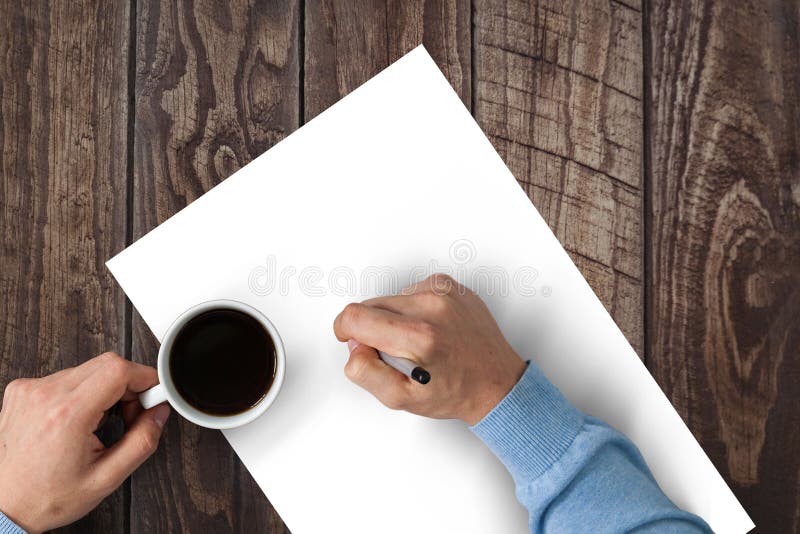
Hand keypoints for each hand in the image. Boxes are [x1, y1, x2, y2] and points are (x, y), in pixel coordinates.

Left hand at [0, 352, 169, 532]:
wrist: (3, 506)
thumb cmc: (47, 497)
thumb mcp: (107, 478)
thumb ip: (142, 441)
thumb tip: (159, 413)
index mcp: (67, 414)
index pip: (119, 369)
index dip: (145, 378)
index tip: (152, 396)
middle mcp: (45, 395)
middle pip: (107, 364)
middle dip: (129, 385)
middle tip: (129, 414)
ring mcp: (30, 389)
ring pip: (89, 369)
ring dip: (105, 389)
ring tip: (100, 423)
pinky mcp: (22, 390)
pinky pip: (67, 377)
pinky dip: (82, 392)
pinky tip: (78, 419)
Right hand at [333, 273, 525, 424]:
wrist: (496, 382)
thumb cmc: (455, 391)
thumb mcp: (401, 398)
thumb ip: (366, 372)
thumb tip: (354, 346)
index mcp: (419, 337)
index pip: (355, 317)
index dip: (346, 331)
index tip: (353, 341)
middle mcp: (432, 308)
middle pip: (370, 306)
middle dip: (374, 330)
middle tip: (399, 354)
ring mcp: (443, 292)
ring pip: (390, 298)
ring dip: (394, 319)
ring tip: (418, 343)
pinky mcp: (449, 285)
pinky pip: (411, 292)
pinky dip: (412, 309)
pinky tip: (429, 328)